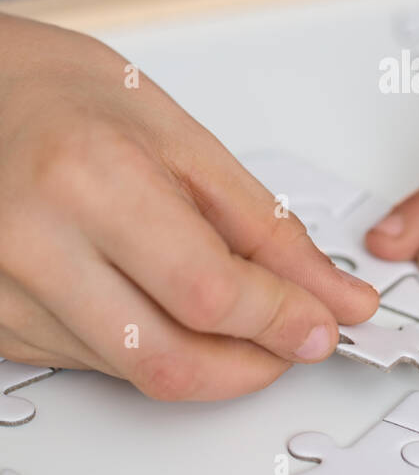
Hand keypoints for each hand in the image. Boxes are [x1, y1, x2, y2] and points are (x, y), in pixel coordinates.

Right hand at [0, 15, 377, 398]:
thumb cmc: (69, 100)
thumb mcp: (184, 143)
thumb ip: (264, 230)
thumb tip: (330, 295)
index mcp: (90, 180)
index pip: (208, 292)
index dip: (280, 320)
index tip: (323, 323)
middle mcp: (35, 244)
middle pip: (171, 359)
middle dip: (254, 365)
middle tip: (293, 338)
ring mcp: (7, 295)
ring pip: (137, 374)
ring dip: (208, 360)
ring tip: (235, 312)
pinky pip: (100, 365)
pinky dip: (155, 347)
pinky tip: (165, 304)